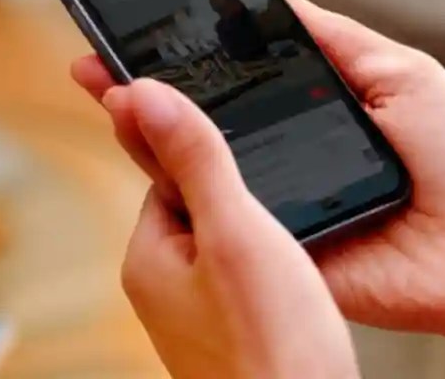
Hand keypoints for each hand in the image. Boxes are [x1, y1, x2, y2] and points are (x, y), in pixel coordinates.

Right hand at [72, 0, 444, 343]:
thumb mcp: (399, 74)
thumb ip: (331, 39)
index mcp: (309, 114)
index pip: (230, 83)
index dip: (182, 59)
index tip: (134, 31)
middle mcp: (284, 159)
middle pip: (199, 125)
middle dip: (142, 93)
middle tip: (94, 65)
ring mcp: (277, 207)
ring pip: (198, 171)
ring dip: (148, 135)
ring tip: (110, 95)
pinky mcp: (280, 253)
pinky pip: (225, 222)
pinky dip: (188, 194)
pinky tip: (154, 156)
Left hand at [105, 79, 360, 378]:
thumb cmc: (274, 350)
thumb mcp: (237, 233)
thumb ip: (195, 160)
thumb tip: (140, 93)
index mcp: (150, 257)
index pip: (169, 171)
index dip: (208, 146)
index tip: (241, 122)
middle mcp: (164, 287)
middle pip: (202, 203)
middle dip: (245, 192)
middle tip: (285, 204)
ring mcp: (199, 316)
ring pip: (230, 241)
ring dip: (265, 231)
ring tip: (299, 248)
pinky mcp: (234, 335)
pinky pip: (249, 279)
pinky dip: (276, 268)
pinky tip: (304, 279)